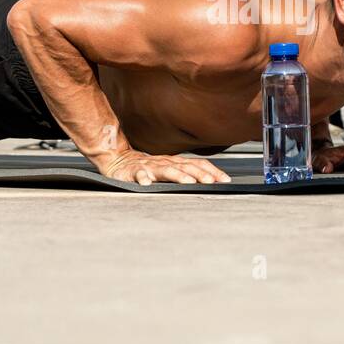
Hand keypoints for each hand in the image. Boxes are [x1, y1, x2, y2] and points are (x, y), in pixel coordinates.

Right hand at [98, 150, 231, 185]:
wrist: (118, 161)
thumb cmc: (148, 168)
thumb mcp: (170, 170)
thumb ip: (187, 174)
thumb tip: (213, 182)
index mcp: (175, 162)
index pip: (197, 164)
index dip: (212, 171)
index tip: (225, 180)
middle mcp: (164, 162)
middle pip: (185, 166)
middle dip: (199, 174)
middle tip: (211, 182)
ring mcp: (149, 167)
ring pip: (165, 170)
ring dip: (177, 175)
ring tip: (187, 182)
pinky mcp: (132, 172)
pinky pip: (138, 174)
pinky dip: (142, 178)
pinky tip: (147, 183)